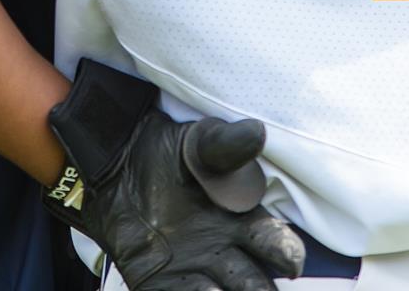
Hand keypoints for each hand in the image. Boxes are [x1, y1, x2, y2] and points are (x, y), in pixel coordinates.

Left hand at [46, 62, 304, 290]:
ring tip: (218, 290)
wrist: (119, 161)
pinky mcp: (155, 279)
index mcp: (243, 222)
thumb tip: (257, 133)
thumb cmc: (171, 151)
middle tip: (258, 289)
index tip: (289, 261)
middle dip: (259, 290)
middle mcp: (222, 252)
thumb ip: (228, 144)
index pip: (275, 244)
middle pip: (254, 283)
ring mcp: (191, 269)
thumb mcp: (201, 144)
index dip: (285, 253)